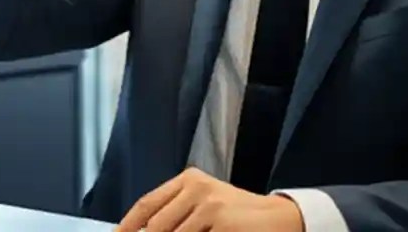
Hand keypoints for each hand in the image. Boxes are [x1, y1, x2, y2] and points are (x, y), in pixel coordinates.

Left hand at [115, 168, 303, 231]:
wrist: (280, 220)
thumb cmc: (238, 218)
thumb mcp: (204, 207)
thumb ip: (175, 215)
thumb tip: (142, 230)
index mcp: (188, 180)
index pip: (147, 204)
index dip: (127, 225)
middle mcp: (196, 187)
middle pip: (156, 225)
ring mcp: (209, 203)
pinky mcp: (222, 220)